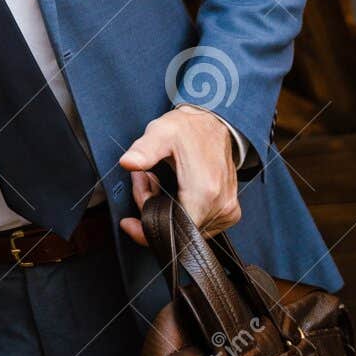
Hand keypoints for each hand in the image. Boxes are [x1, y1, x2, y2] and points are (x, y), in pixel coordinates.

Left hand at [116, 106, 238, 245]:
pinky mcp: (228, 213)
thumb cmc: (188, 129)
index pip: (171, 230)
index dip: (147, 228)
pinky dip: (180, 212)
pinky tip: (173, 191)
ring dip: (164, 210)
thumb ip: (144, 149)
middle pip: (175, 229)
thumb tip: (127, 162)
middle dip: (152, 210)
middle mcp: (220, 207)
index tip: (129, 221)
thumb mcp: (161, 133)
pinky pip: (197, 225)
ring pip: (185, 228)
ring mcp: (226, 212)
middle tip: (144, 180)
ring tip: (156, 181)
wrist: (215, 125)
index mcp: (204, 192)